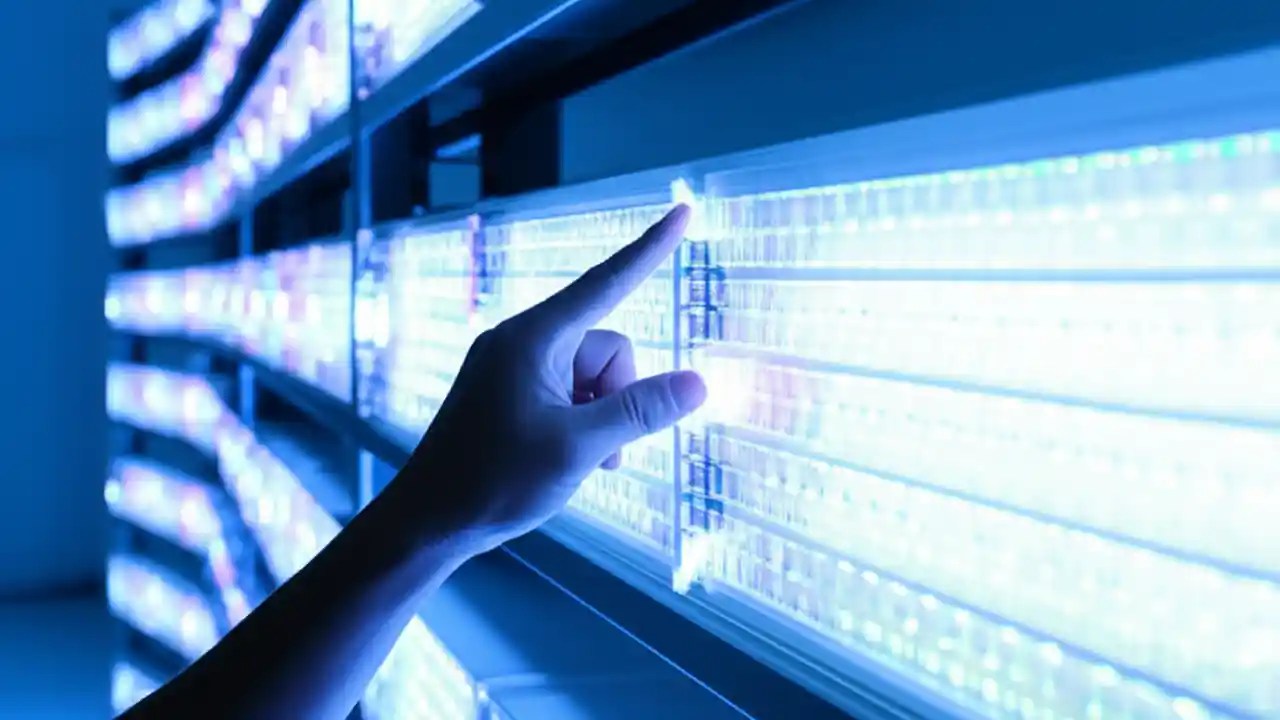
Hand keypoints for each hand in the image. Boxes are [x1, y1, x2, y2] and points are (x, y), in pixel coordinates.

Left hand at [393, 205, 705, 556]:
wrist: (429, 520)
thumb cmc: (495, 481)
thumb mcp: (579, 447)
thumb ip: (639, 411)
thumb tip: (697, 383)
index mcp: (534, 338)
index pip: (607, 282)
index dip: (651, 249)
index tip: (683, 212)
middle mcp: (522, 341)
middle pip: (606, 348)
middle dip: (618, 395)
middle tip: (601, 447)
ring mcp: (512, 367)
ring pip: (591, 376)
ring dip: (602, 417)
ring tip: (583, 460)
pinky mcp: (507, 392)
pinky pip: (566, 391)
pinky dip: (581, 422)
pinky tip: (569, 459)